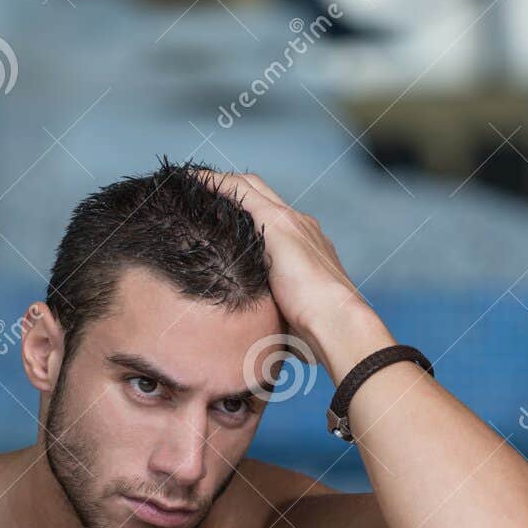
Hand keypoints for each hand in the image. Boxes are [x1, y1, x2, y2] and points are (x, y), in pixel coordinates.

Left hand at [189, 167, 360, 362]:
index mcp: (309, 248)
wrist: (338, 324)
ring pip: (248, 187)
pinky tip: (192, 181)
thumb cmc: (320, 335)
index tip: (223, 220)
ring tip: (190, 184)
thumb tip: (267, 346)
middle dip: (231, 190)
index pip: (273, 221)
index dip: (248, 215)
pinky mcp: (277, 224)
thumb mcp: (294, 322)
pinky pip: (238, 191)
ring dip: (219, 183)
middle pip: (261, 194)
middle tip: (200, 193)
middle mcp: (302, 227)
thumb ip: (279, 320)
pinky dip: (214, 183)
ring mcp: (291, 222)